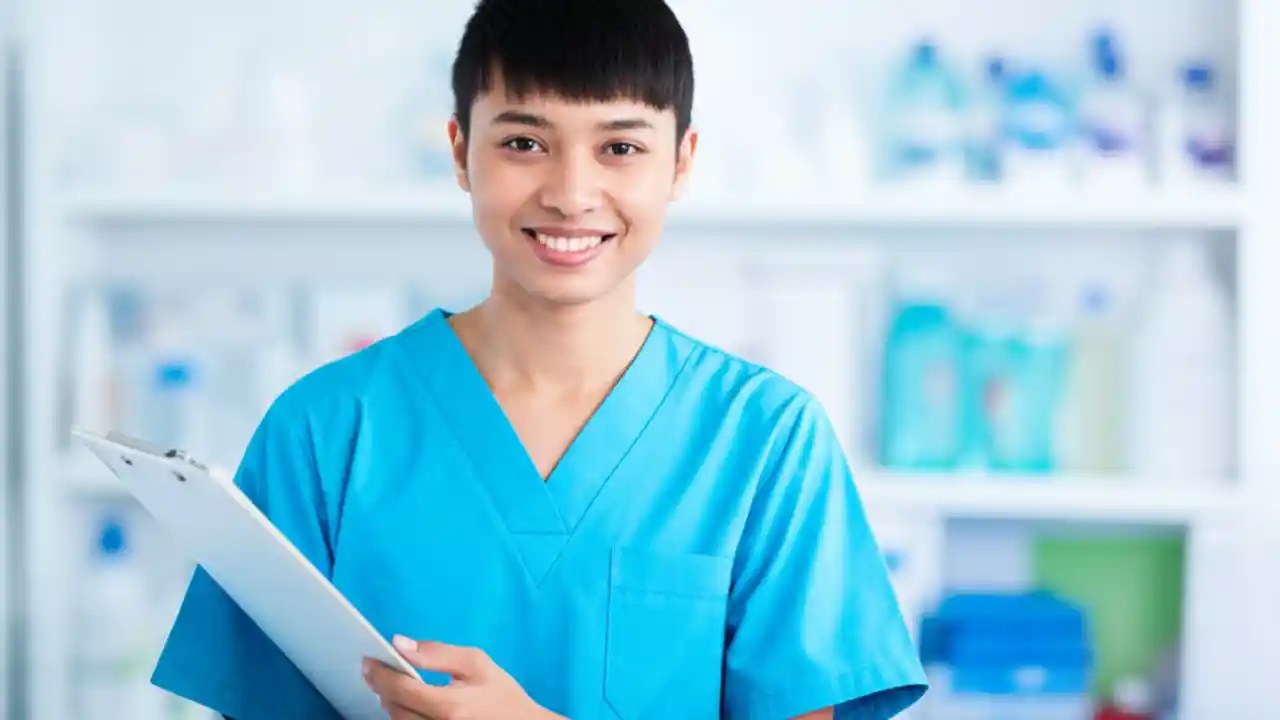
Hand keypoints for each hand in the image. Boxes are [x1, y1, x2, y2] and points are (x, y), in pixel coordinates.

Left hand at [363, 635, 560, 719]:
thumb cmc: (501, 694)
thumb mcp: (476, 663)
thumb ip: (437, 653)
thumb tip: (399, 643)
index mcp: (449, 707)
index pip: (400, 689)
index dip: (379, 673)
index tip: (367, 661)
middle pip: (393, 709)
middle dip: (383, 688)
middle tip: (379, 670)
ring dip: (391, 703)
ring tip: (396, 686)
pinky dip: (403, 715)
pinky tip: (408, 704)